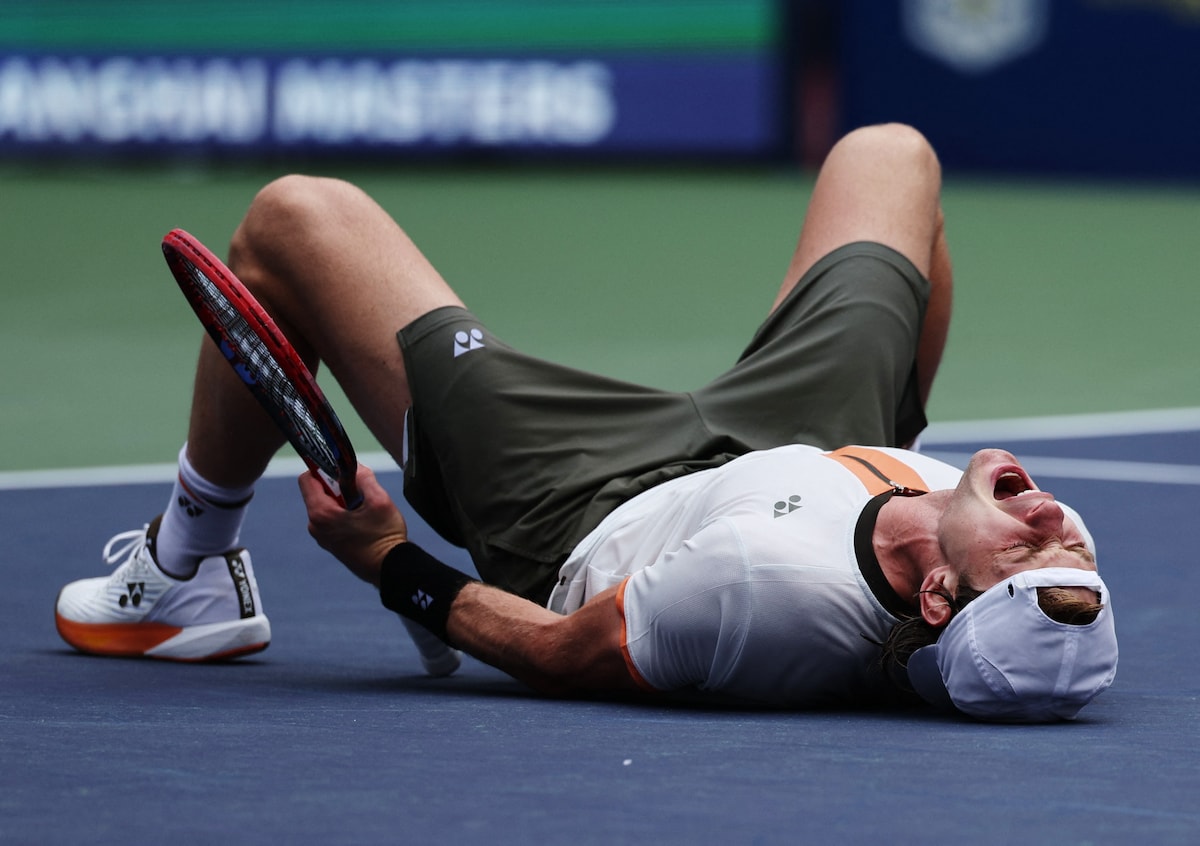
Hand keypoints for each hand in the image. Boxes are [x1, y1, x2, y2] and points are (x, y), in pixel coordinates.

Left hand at [298, 464, 407, 586]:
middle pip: (317, 492)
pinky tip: (362, 520)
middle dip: (336, 485)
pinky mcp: (330, 543)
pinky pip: (330, 519)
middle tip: (360, 490)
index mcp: (321, 513)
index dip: (322, 468)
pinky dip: (342, 513)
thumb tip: (353, 466)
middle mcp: (315, 525)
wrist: (389, 568)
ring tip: (364, 508)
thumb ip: (363, 477)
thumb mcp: (379, 500)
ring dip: (342, 500)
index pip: (306, 479)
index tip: (341, 469)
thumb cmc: (384, 535)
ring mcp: (321, 536)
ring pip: (325, 505)